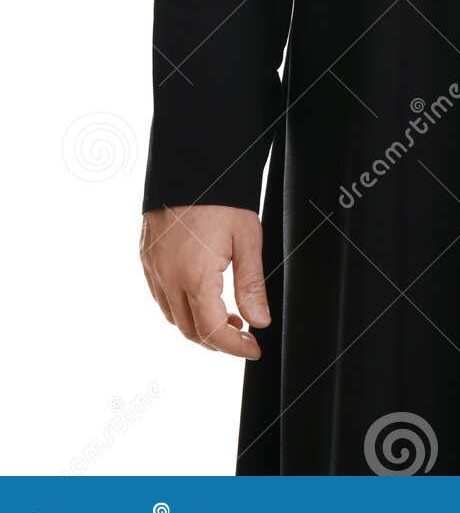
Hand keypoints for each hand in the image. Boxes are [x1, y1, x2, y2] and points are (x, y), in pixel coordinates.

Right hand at [140, 204, 269, 358]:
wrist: (190, 164)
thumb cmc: (222, 197)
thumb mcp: (248, 238)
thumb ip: (251, 285)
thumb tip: (260, 321)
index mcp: (194, 277)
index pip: (213, 331)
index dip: (235, 347)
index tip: (254, 348)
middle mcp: (167, 278)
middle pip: (189, 330)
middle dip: (218, 341)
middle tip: (244, 335)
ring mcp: (152, 268)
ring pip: (172, 317)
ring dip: (199, 326)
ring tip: (228, 317)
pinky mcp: (146, 257)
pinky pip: (160, 297)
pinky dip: (181, 308)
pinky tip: (202, 297)